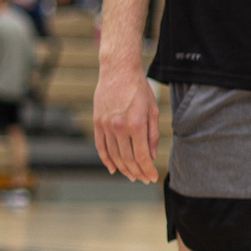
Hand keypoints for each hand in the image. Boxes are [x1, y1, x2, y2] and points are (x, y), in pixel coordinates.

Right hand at [93, 57, 159, 183]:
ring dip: (123, 169)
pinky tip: (113, 168)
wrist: (118, 71)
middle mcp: (119, 127)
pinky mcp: (97, 122)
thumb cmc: (139, 89)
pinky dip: (106, 160)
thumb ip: (152, 135)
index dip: (148, 170)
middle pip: (128, 159)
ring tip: (132, 176)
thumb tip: (152, 156)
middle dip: (137, 173)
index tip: (153, 177)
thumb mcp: (153, 110)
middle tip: (144, 179)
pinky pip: (100, 146)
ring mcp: (106, 125)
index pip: (142, 156)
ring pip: (114, 155)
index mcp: (136, 124)